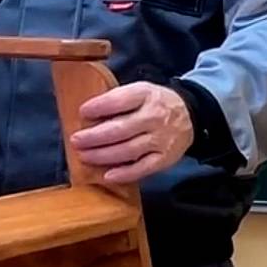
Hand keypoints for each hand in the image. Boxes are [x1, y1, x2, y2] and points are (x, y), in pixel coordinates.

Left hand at [68, 81, 192, 184]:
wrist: (190, 114)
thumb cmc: (155, 103)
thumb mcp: (140, 90)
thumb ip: (118, 99)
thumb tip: (87, 115)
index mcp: (145, 95)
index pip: (119, 100)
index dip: (99, 106)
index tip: (83, 112)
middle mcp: (154, 117)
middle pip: (120, 129)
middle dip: (94, 137)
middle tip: (76, 140)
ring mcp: (160, 139)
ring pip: (128, 150)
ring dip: (103, 155)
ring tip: (84, 156)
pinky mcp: (165, 158)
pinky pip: (143, 169)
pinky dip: (125, 173)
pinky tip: (108, 175)